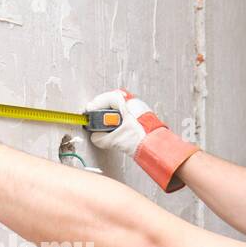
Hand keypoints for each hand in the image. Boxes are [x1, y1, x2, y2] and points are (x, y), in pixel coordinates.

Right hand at [84, 89, 198, 191]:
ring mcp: (139, 110)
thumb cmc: (142, 138)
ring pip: (120, 109)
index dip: (95, 105)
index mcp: (126, 102)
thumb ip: (102, 138)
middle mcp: (133, 103)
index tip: (88, 112)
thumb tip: (96, 137)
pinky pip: (126, 115)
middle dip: (102, 110)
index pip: (106, 99)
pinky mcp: (141, 119)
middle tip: (95, 118)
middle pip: (113, 102)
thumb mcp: (116, 139)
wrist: (158, 147)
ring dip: (111, 116)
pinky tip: (116, 130)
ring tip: (104, 126)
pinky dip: (119, 121)